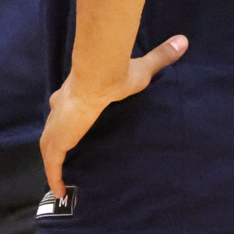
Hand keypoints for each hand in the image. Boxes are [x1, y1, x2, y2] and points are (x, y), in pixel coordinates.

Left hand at [40, 34, 187, 197]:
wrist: (101, 76)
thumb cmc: (118, 73)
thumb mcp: (143, 69)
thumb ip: (160, 57)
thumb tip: (183, 41)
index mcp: (74, 94)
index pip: (66, 107)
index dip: (67, 117)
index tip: (72, 124)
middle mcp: (61, 109)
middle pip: (54, 128)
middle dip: (57, 141)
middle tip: (63, 154)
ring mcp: (57, 126)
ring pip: (50, 148)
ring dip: (53, 163)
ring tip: (60, 179)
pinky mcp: (59, 139)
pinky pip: (53, 165)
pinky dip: (55, 178)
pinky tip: (61, 192)